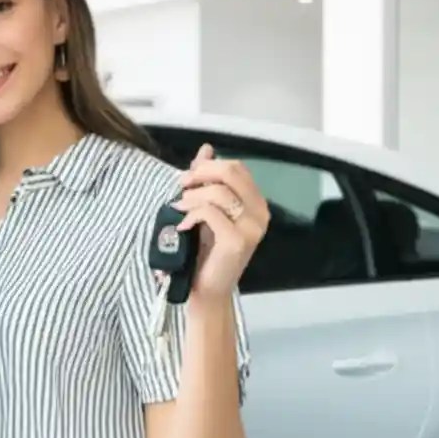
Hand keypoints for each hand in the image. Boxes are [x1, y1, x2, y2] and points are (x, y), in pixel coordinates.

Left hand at [174, 144, 270, 300]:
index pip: (236, 167)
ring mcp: (252, 227)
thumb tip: (205, 149)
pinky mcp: (238, 240)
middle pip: (231, 172)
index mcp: (255, 203)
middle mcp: (260, 212)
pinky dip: (191, 215)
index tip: (186, 179)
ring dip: (191, 198)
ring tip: (178, 210)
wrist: (207, 289)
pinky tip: (183, 226)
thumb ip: (207, 181)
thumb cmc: (205, 251)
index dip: (208, 166)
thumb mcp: (206, 210)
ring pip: (219, 192)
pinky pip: (211, 213)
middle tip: (180, 186)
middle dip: (200, 174)